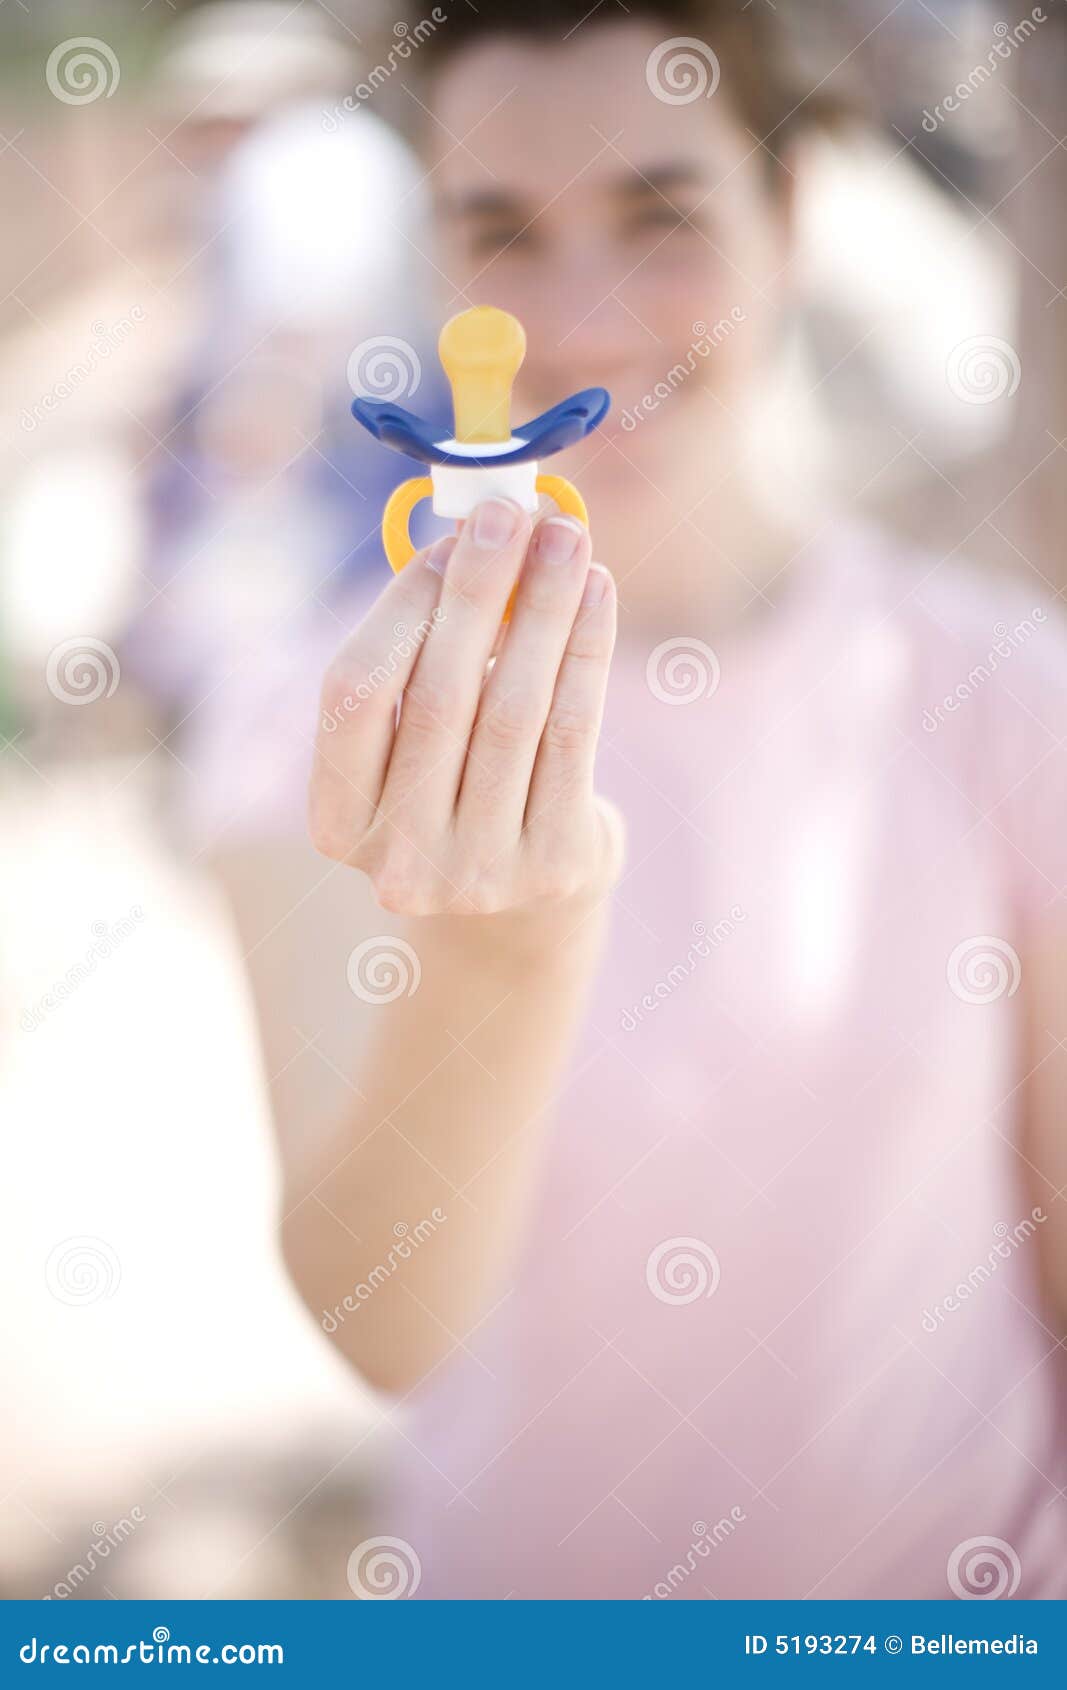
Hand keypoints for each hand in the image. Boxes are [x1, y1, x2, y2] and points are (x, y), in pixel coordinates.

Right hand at [309, 497, 622, 924]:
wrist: (522, 902)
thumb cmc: (456, 785)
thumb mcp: (412, 739)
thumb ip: (420, 655)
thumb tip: (473, 534)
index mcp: (335, 821)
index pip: (353, 695)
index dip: (398, 608)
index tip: (444, 538)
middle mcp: (397, 858)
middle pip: (438, 696)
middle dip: (479, 590)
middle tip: (512, 514)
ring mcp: (476, 872)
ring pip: (512, 710)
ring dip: (544, 607)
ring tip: (566, 536)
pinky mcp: (551, 865)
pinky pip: (570, 735)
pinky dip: (586, 652)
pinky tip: (597, 594)